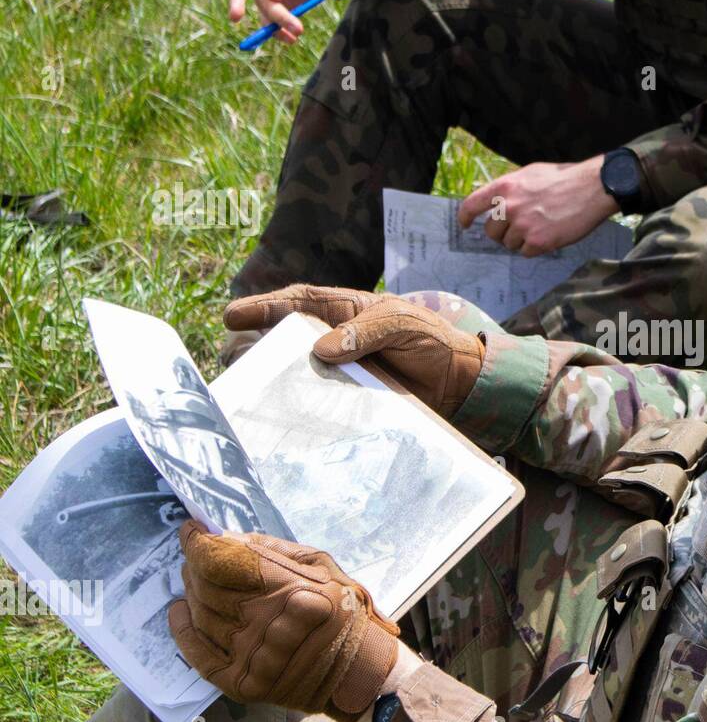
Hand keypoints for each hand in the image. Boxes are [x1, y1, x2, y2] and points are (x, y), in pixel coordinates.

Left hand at [168, 521, 399, 721]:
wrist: (355, 668)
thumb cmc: (342, 610)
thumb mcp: (321, 565)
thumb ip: (273, 550)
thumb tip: (227, 536)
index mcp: (292, 589)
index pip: (225, 561)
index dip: (199, 543)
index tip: (190, 530)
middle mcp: (269, 622)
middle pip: (207, 587)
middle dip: (194, 566)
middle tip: (193, 557)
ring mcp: (253, 656)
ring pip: (201, 616)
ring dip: (190, 593)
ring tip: (191, 579)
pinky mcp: (243, 682)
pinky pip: (199, 656)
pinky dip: (182, 632)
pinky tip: (178, 611)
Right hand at [223, 285, 485, 417]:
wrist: (458, 381)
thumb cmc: (430, 341)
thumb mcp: (403, 325)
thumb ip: (367, 332)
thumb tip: (323, 349)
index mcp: (344, 310)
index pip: (298, 303)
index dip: (264, 308)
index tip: (232, 316)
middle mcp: (332, 339)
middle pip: (282, 339)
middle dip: (252, 347)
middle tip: (232, 359)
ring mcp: (336, 371)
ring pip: (291, 372)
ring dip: (267, 379)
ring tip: (244, 389)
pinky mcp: (345, 400)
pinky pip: (314, 402)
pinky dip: (294, 408)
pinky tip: (277, 418)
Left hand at [458, 155, 617, 255]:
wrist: (591, 188)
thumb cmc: (563, 178)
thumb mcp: (530, 173)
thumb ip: (510, 188)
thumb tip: (496, 201)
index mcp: (505, 187)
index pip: (472, 205)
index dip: (465, 217)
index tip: (465, 225)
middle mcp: (509, 206)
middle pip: (491, 231)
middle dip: (502, 233)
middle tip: (520, 227)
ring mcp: (523, 225)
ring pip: (509, 244)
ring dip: (521, 240)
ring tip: (540, 227)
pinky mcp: (538, 242)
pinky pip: (525, 252)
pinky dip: (535, 248)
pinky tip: (549, 234)